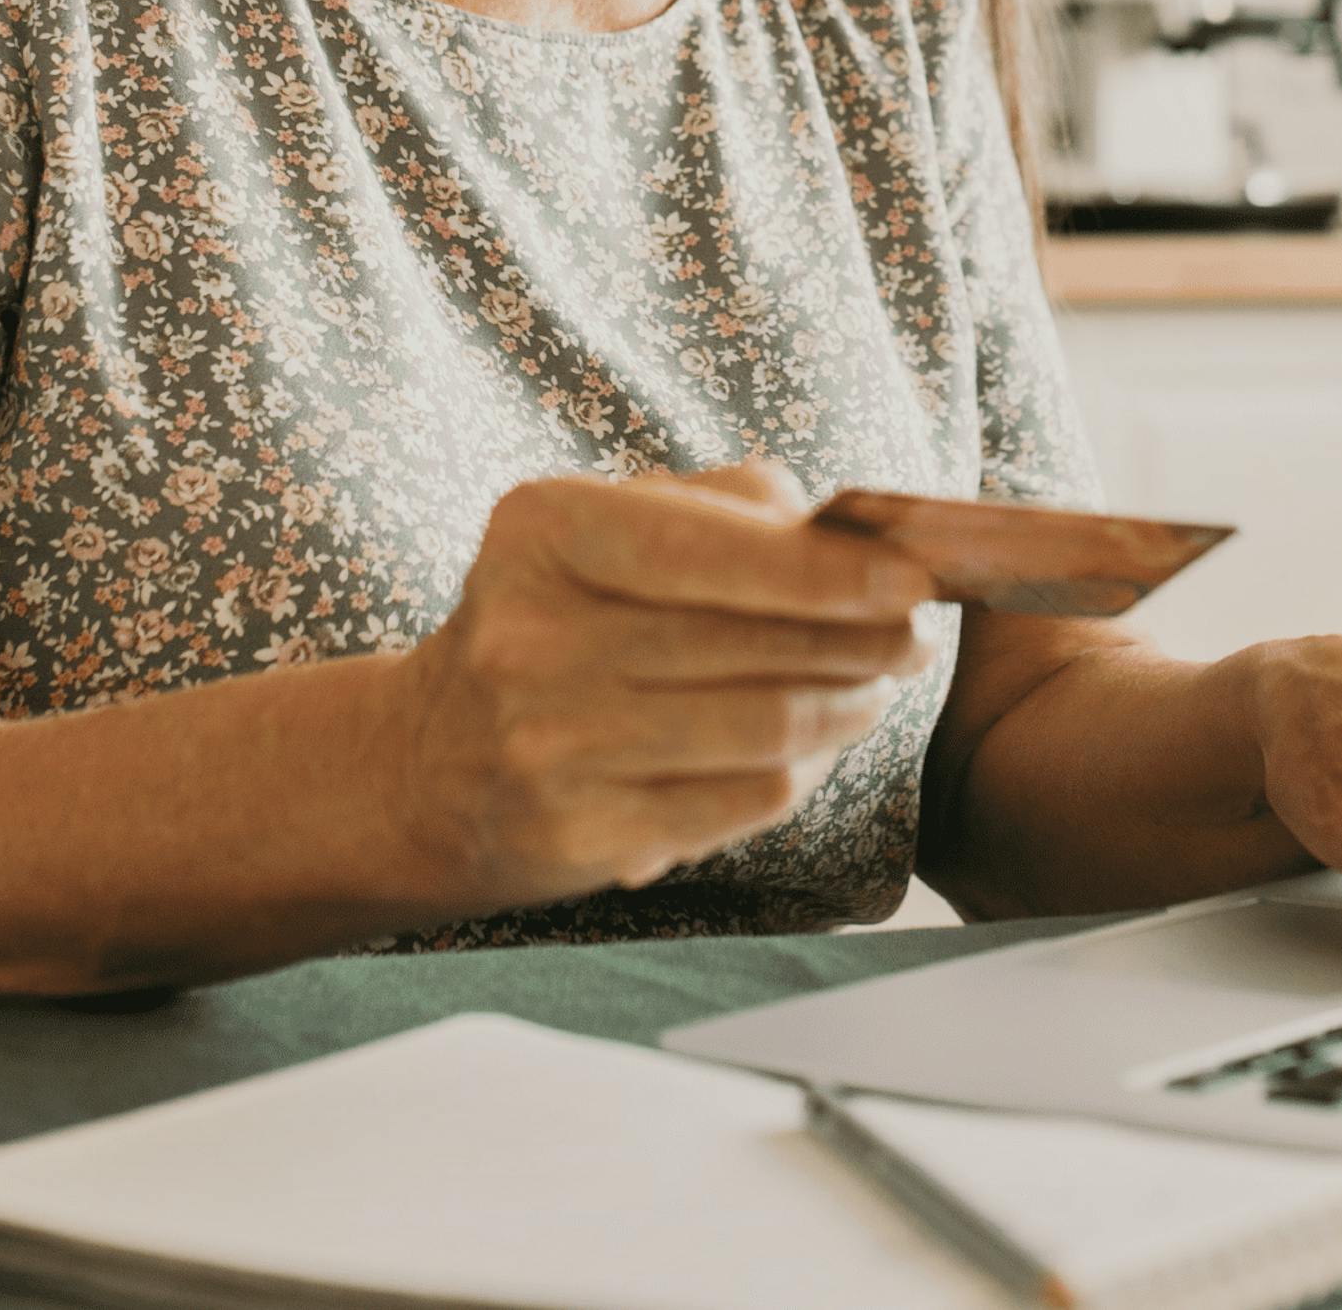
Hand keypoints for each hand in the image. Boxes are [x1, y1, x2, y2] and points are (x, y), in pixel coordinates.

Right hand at [384, 463, 938, 911]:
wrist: (426, 766)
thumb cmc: (552, 623)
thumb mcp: (601, 530)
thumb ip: (726, 506)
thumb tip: (849, 531)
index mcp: (543, 531)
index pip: (707, 549)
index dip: (827, 569)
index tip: (914, 577)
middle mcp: (531, 637)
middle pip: (753, 645)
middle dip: (863, 641)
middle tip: (916, 636)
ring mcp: (548, 744)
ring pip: (764, 729)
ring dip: (847, 708)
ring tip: (874, 691)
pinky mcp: (578, 835)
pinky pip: (743, 800)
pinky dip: (802, 772)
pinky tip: (815, 748)